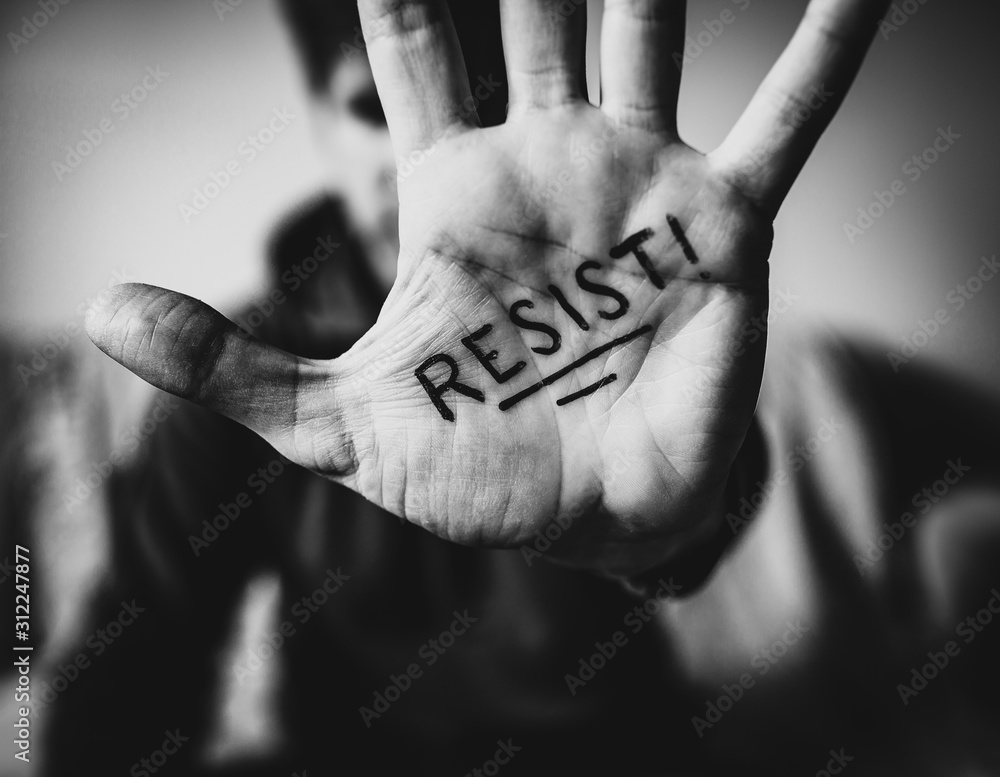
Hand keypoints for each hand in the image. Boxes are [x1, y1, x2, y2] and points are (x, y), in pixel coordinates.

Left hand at [86, 0, 887, 577]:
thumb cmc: (475, 476)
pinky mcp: (723, 226)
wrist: (589, 525)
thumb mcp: (338, 427)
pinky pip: (786, 118)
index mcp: (455, 195)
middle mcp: (551, 163)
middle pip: (529, 6)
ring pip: (649, 28)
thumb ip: (231, 368)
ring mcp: (641, 180)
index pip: (408, 50)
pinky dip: (827, 47)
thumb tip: (106, 312)